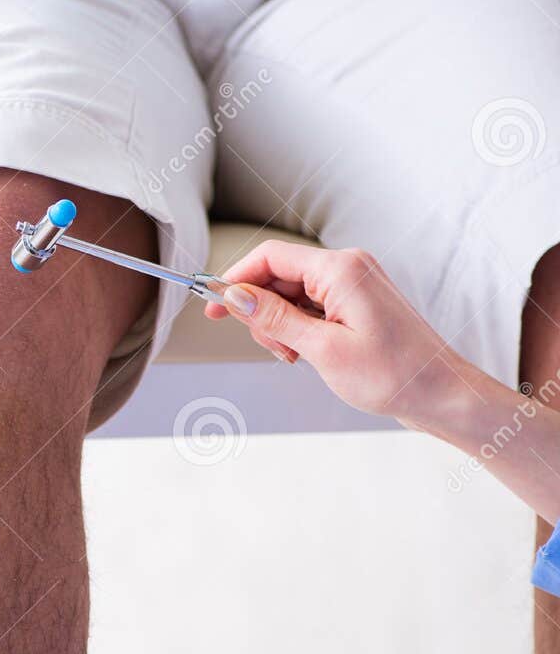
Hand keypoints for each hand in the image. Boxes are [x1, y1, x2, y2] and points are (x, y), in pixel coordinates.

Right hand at [203, 241, 474, 425]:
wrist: (442, 395)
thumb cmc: (395, 375)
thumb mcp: (323, 350)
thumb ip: (275, 318)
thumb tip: (234, 296)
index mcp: (341, 270)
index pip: (270, 258)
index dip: (235, 280)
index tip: (211, 307)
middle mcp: (348, 268)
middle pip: (278, 276)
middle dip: (262, 312)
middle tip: (273, 348)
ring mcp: (354, 285)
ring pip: (291, 294)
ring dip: (280, 325)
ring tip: (296, 356)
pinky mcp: (356, 302)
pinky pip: (310, 305)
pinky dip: (298, 328)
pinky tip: (306, 353)